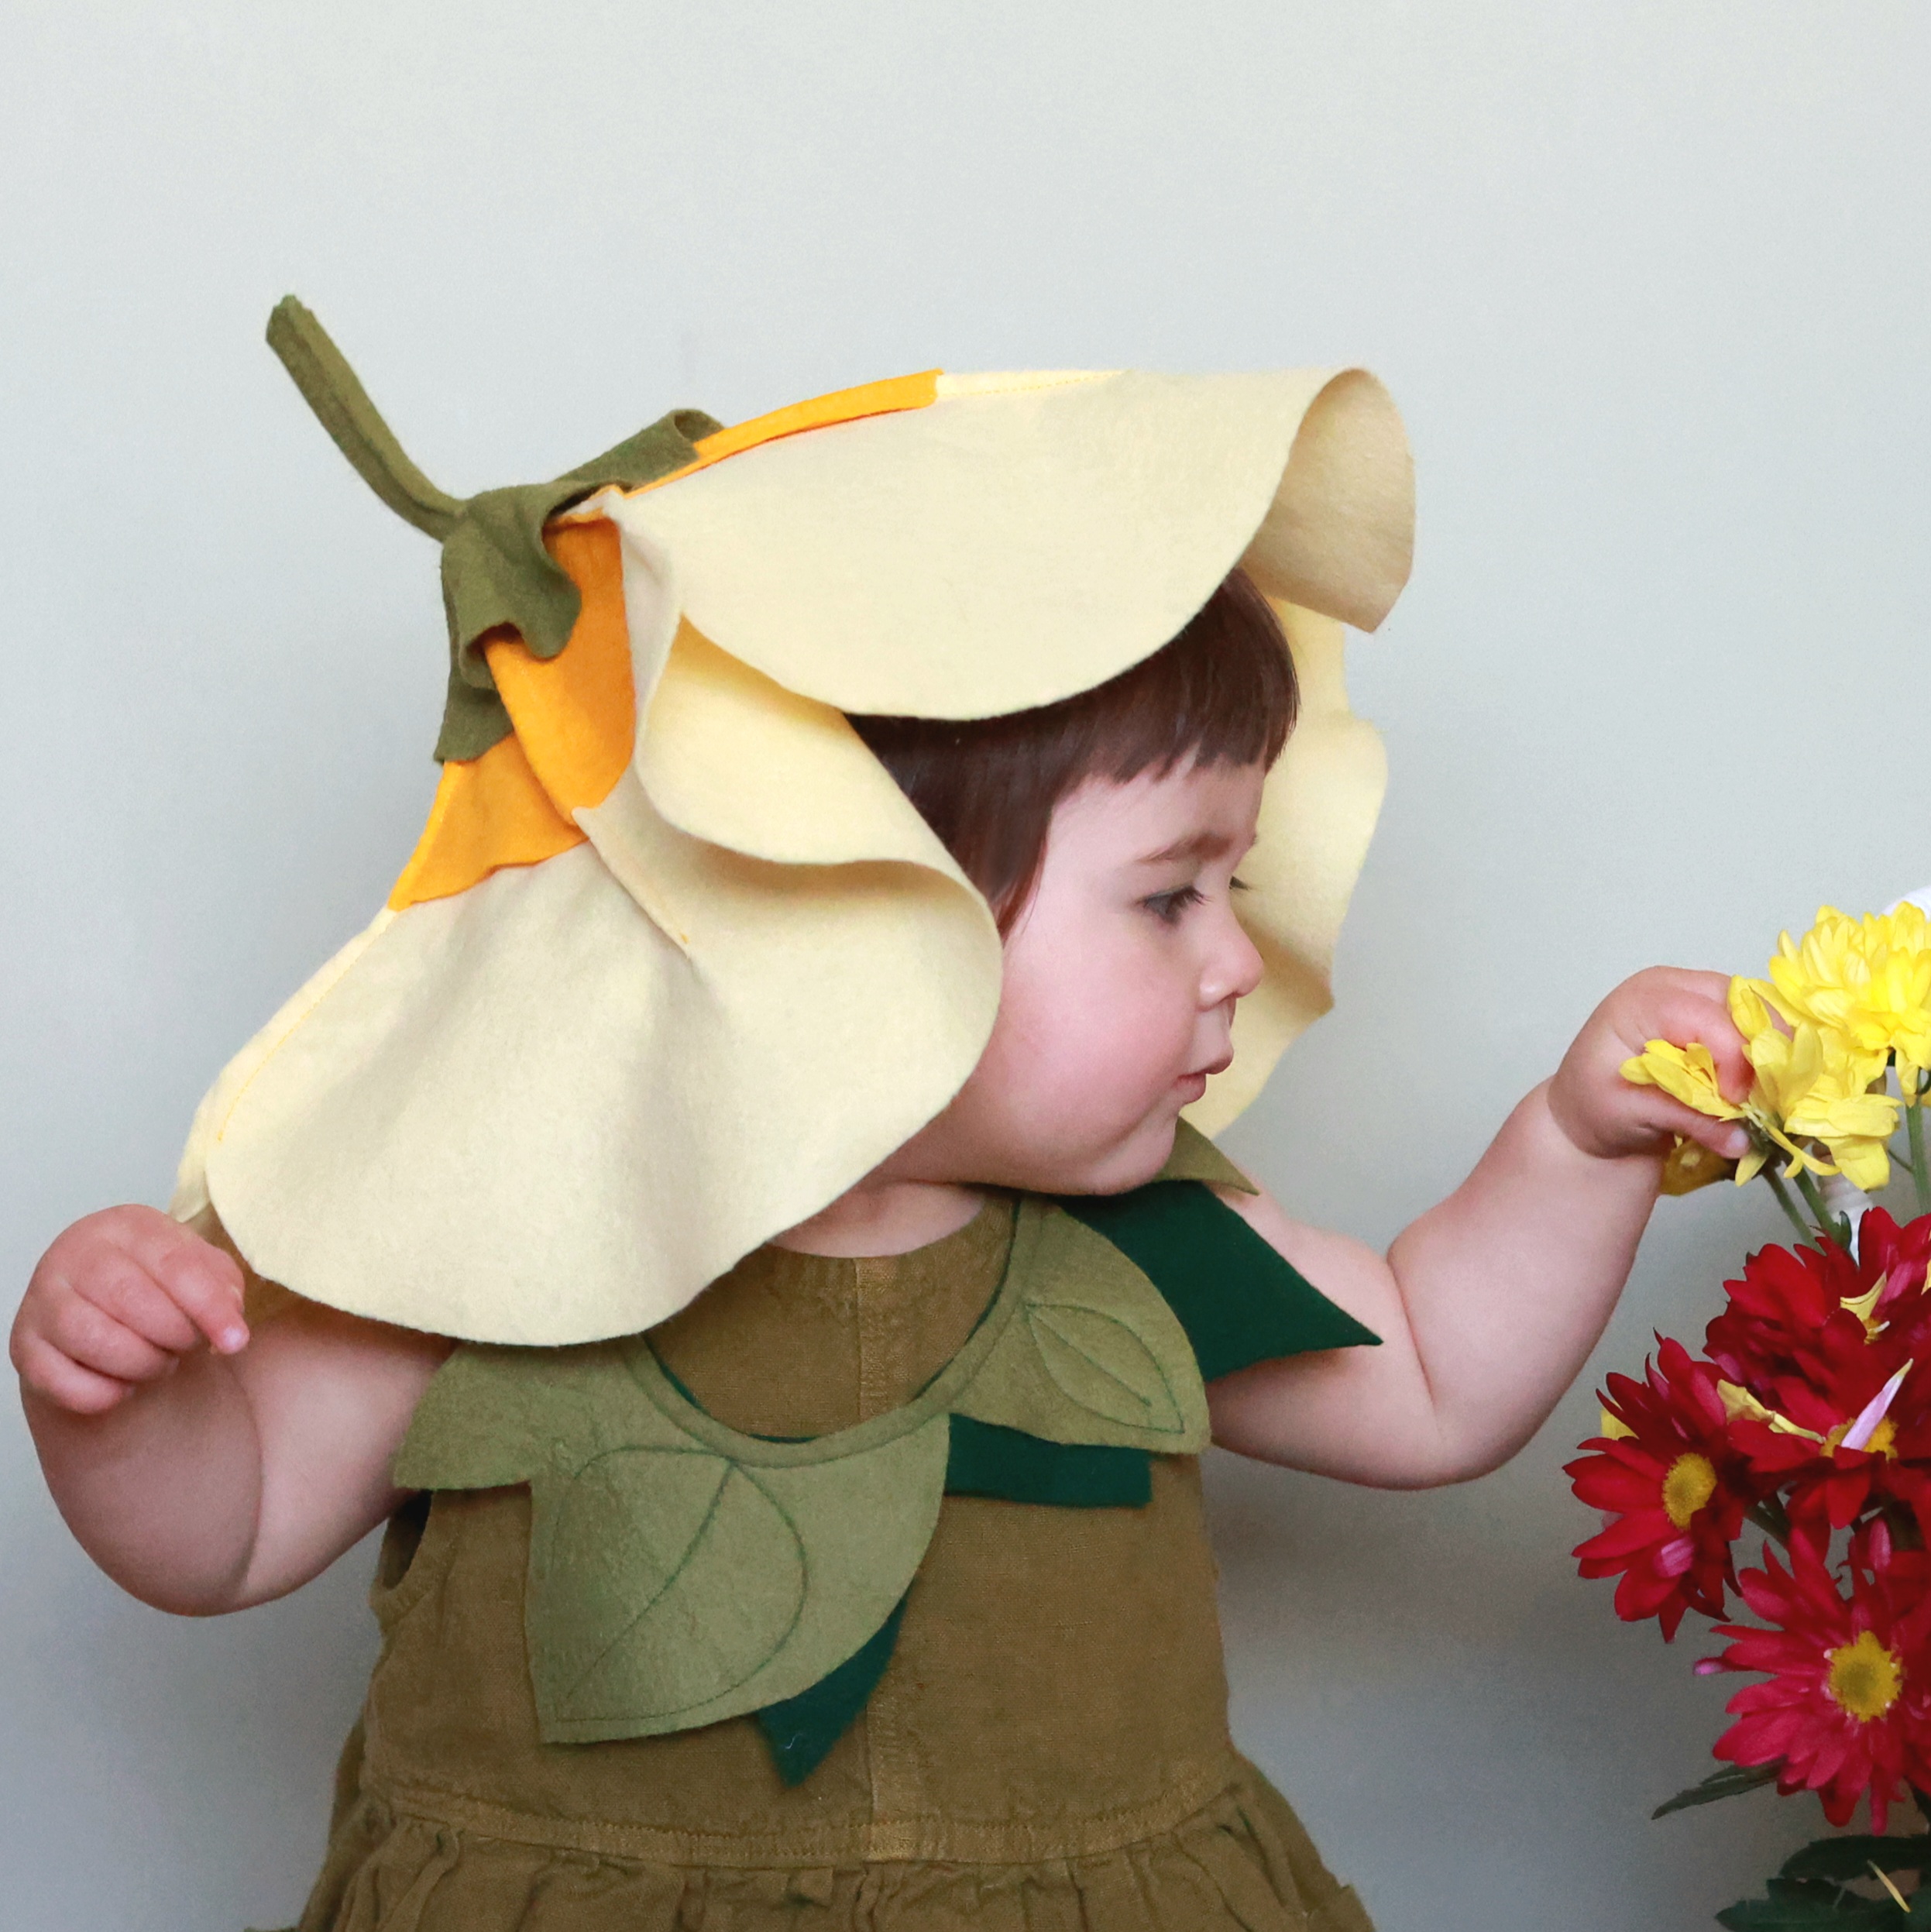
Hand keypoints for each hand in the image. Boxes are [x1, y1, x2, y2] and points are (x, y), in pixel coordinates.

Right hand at [13, 1207, 248, 1414]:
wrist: (103, 1308)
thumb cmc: (159, 1284)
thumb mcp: (202, 1272)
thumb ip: (224, 1289)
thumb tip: (229, 1324)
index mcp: (128, 1226)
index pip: (173, 1265)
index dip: (210, 1308)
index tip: (236, 1341)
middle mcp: (75, 1253)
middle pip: (131, 1300)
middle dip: (173, 1335)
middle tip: (187, 1345)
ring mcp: (42, 1298)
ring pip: (93, 1339)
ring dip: (140, 1363)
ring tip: (159, 1361)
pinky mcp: (23, 1344)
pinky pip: (61, 1381)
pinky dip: (103, 1393)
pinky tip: (123, 1385)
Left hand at [1547, 966, 1751, 1164]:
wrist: (1586, 1112)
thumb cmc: (1595, 1104)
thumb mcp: (1631, 1112)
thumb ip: (1688, 1120)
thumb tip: (1743, 1140)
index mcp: (1639, 1002)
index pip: (1702, 1015)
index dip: (1731, 1056)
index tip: (1736, 1101)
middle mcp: (1670, 986)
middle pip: (1740, 1001)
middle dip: (1761, 1048)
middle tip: (1770, 1096)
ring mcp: (1695, 994)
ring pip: (1756, 1009)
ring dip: (1770, 1050)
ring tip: (1769, 1094)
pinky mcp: (1713, 1013)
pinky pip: (1755, 1023)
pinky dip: (1766, 1052)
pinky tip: (1765, 1085)